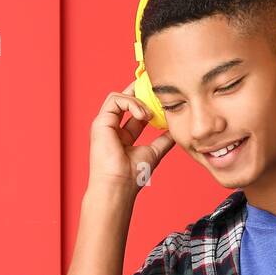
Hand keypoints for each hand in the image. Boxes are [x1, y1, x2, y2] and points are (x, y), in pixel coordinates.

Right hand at [87, 79, 176, 194]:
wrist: (119, 186)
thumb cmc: (132, 175)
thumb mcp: (154, 152)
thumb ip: (163, 140)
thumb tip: (175, 129)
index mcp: (123, 135)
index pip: (135, 110)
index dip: (148, 102)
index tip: (162, 98)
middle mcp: (112, 127)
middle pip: (125, 98)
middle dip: (140, 90)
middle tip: (156, 88)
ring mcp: (104, 124)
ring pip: (119, 96)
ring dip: (138, 100)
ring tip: (150, 114)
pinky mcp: (100, 122)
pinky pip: (115, 99)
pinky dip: (131, 103)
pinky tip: (143, 116)